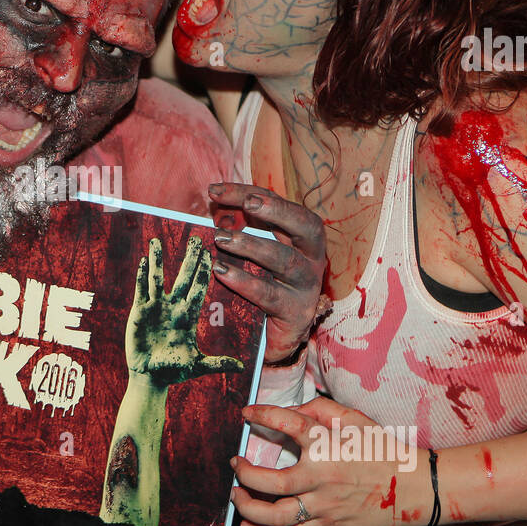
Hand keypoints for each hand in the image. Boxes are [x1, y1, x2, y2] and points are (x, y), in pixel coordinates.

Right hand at [126, 236, 243, 386]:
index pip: (198, 289)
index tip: (210, 254)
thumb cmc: (173, 371)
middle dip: (188, 258)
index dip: (203, 271)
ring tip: (157, 241)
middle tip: (195, 238)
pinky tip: (144, 260)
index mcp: (188, 316)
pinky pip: (141, 289)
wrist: (149, 377)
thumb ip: (218, 363)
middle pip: (182, 277)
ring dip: (158, 260)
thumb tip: (242, 367)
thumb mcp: (197, 366)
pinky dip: (141, 275)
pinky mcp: (139, 312)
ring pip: (157, 278)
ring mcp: (156, 307)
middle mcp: (173, 307)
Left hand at [208, 183, 326, 363]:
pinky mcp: (295, 313)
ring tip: (221, 239)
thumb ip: (240, 229)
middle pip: (304, 225)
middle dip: (276, 210)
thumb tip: (214, 205)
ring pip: (284, 260)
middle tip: (248, 203)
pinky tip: (221, 272)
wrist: (277, 336)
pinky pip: (269, 295)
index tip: (215, 189)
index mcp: (302, 237)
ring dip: (252, 246)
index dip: (249, 193)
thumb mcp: (254, 254)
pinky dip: (244, 281)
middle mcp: (311, 258)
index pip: (280, 205)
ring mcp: (306, 286)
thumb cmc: (264, 284)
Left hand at [230, 396, 427, 525]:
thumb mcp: (355, 419)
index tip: (246, 414)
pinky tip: (246, 524)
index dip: (262, 416)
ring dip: (247, 506)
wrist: (414, 488)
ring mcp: (324, 505)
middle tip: (235, 462)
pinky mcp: (328, 525)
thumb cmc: (383, 449)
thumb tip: (291, 412)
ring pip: (275, 515)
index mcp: (327, 445)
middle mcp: (321, 476)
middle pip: (271, 481)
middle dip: (245, 472)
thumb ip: (320, 410)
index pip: (286, 424)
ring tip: (235, 494)